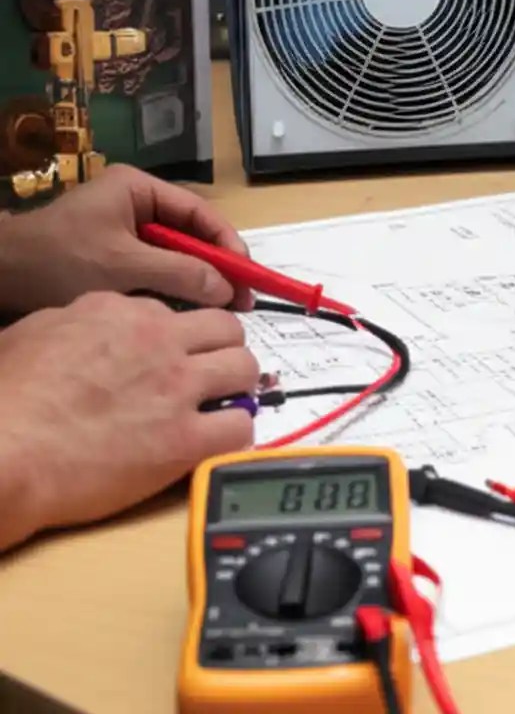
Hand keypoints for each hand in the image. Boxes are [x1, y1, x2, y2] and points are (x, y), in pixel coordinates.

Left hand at [0, 164, 253, 313]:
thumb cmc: (57, 261)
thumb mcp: (124, 266)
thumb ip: (181, 274)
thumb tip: (228, 290)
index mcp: (138, 190)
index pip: (201, 214)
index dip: (229, 245)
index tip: (248, 277)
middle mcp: (136, 206)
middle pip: (192, 236)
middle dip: (217, 269)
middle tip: (241, 303)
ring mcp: (125, 232)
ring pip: (176, 258)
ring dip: (196, 284)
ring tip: (220, 312)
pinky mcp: (115, 258)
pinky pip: (156, 272)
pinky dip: (172, 291)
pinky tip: (186, 314)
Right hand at [0, 292, 258, 550]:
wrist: (2, 450)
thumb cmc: (5, 399)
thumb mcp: (33, 334)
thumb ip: (77, 325)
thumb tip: (92, 333)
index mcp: (119, 311)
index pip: (177, 312)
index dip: (179, 337)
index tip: (174, 355)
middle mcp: (157, 340)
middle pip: (226, 330)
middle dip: (223, 351)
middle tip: (213, 375)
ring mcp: (177, 388)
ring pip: (245, 369)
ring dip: (239, 387)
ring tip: (221, 405)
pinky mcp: (186, 439)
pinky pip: (242, 426)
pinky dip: (235, 433)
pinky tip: (214, 441)